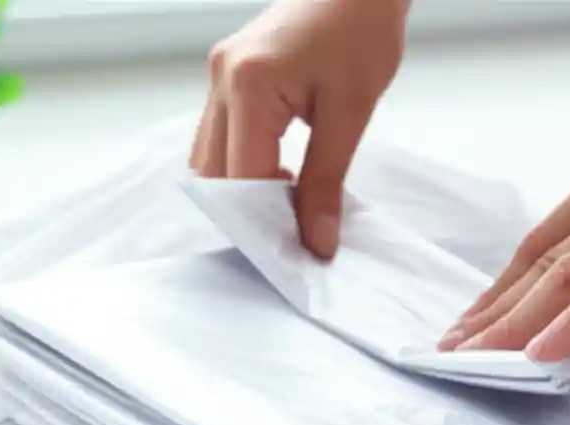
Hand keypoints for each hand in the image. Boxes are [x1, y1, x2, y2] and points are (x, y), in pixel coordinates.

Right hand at [190, 0, 410, 257]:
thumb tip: (316, 241)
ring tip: (287, 199)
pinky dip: (241, 163)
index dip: (264, 220)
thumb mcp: (351, 112)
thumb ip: (327, 181)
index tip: (295, 249)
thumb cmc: (361, 30)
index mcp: (248, 84)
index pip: (241, 177)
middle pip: (212, 174)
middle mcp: (220, 79)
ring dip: (240, 188)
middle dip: (246, 209)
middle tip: (291, 230)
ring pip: (208, 158)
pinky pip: (218, 135)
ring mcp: (217, 75)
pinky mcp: (225, 75)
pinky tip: (278, 172)